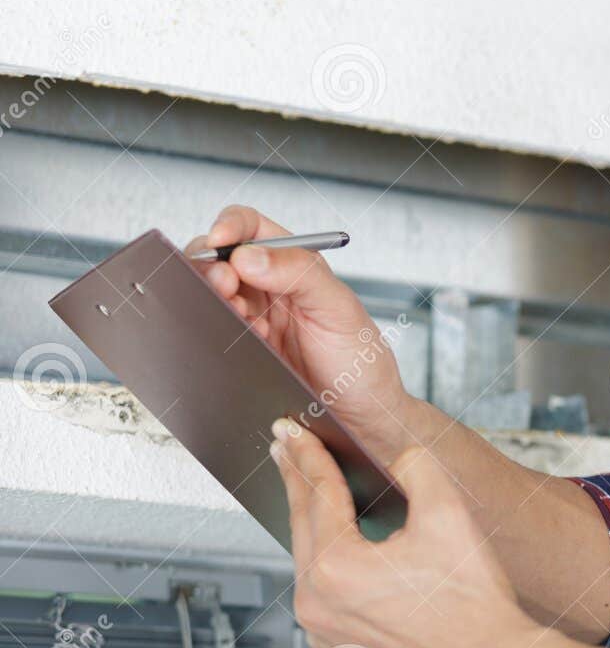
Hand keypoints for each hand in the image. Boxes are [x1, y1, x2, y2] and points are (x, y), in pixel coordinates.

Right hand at [188, 205, 415, 455]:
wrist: (360, 422)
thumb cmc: (361, 364)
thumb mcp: (339, 310)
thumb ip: (299, 273)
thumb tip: (248, 255)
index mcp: (296, 266)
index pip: (251, 228)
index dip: (230, 225)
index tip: (220, 240)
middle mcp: (270, 288)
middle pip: (218, 258)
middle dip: (211, 264)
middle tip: (224, 285)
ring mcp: (252, 320)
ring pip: (209, 293)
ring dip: (210, 297)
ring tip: (236, 315)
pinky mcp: (240, 351)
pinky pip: (210, 330)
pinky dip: (212, 329)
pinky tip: (238, 340)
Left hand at [271, 417, 570, 647]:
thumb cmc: (474, 603)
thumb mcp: (448, 515)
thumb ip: (417, 467)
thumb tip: (401, 452)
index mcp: (334, 570)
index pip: (318, 494)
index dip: (308, 455)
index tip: (292, 430)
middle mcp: (316, 606)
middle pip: (302, 527)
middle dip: (296, 481)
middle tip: (286, 447)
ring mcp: (324, 634)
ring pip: (310, 563)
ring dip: (310, 524)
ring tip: (309, 491)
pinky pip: (322, 597)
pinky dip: (326, 566)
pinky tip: (336, 548)